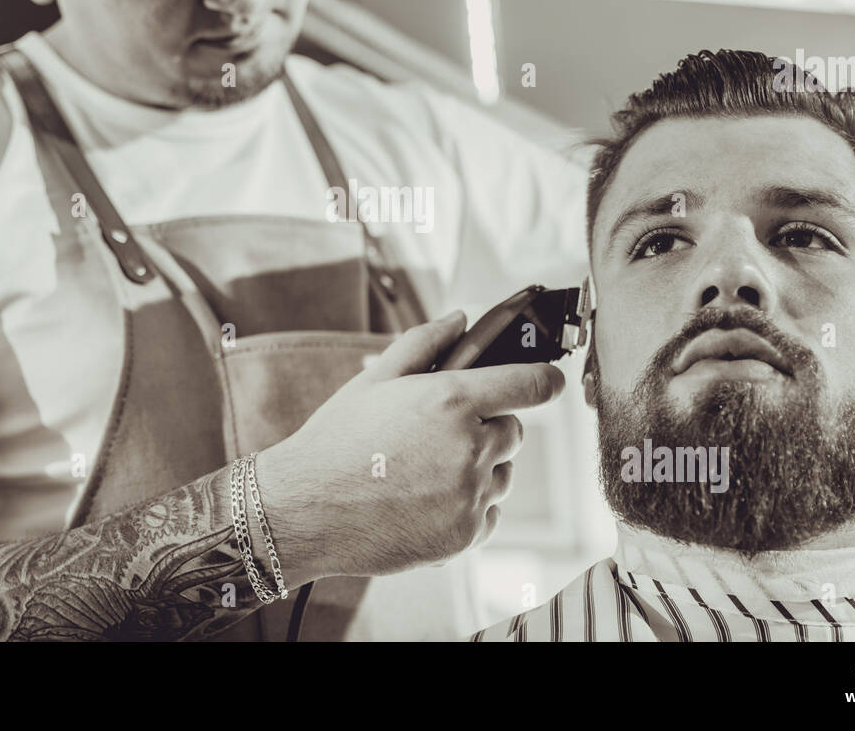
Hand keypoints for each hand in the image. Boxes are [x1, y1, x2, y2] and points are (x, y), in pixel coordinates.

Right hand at [256, 310, 565, 582]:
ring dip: (479, 469)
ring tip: (425, 472)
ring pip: (502, 474)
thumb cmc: (336, 441)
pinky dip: (468, 508)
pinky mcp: (465, 535)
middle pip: (513, 430)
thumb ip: (424, 343)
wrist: (305, 510)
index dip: (544, 379)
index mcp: (452, 400)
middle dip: (486, 427)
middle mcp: (470, 447)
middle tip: (439, 434)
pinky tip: (425, 501)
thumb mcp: (374, 380)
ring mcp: (470, 495)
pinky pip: (488, 514)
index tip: (548, 381)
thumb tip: (459, 320)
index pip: (531, 384)